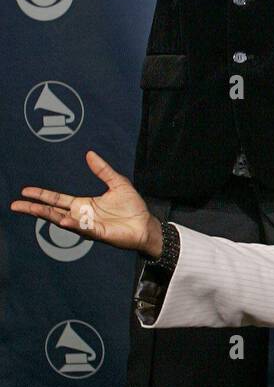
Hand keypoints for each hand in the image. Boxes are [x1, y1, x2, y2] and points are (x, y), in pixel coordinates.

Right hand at [11, 151, 161, 257]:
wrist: (146, 224)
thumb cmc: (132, 207)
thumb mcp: (117, 183)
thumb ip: (102, 170)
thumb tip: (89, 153)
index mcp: (83, 204)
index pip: (56, 199)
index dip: (41, 195)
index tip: (25, 191)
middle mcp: (81, 215)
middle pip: (52, 211)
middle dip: (33, 208)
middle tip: (15, 205)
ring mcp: (88, 225)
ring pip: (63, 220)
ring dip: (48, 215)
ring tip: (32, 209)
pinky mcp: (98, 233)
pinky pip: (83, 228)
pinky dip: (72, 224)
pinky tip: (63, 220)